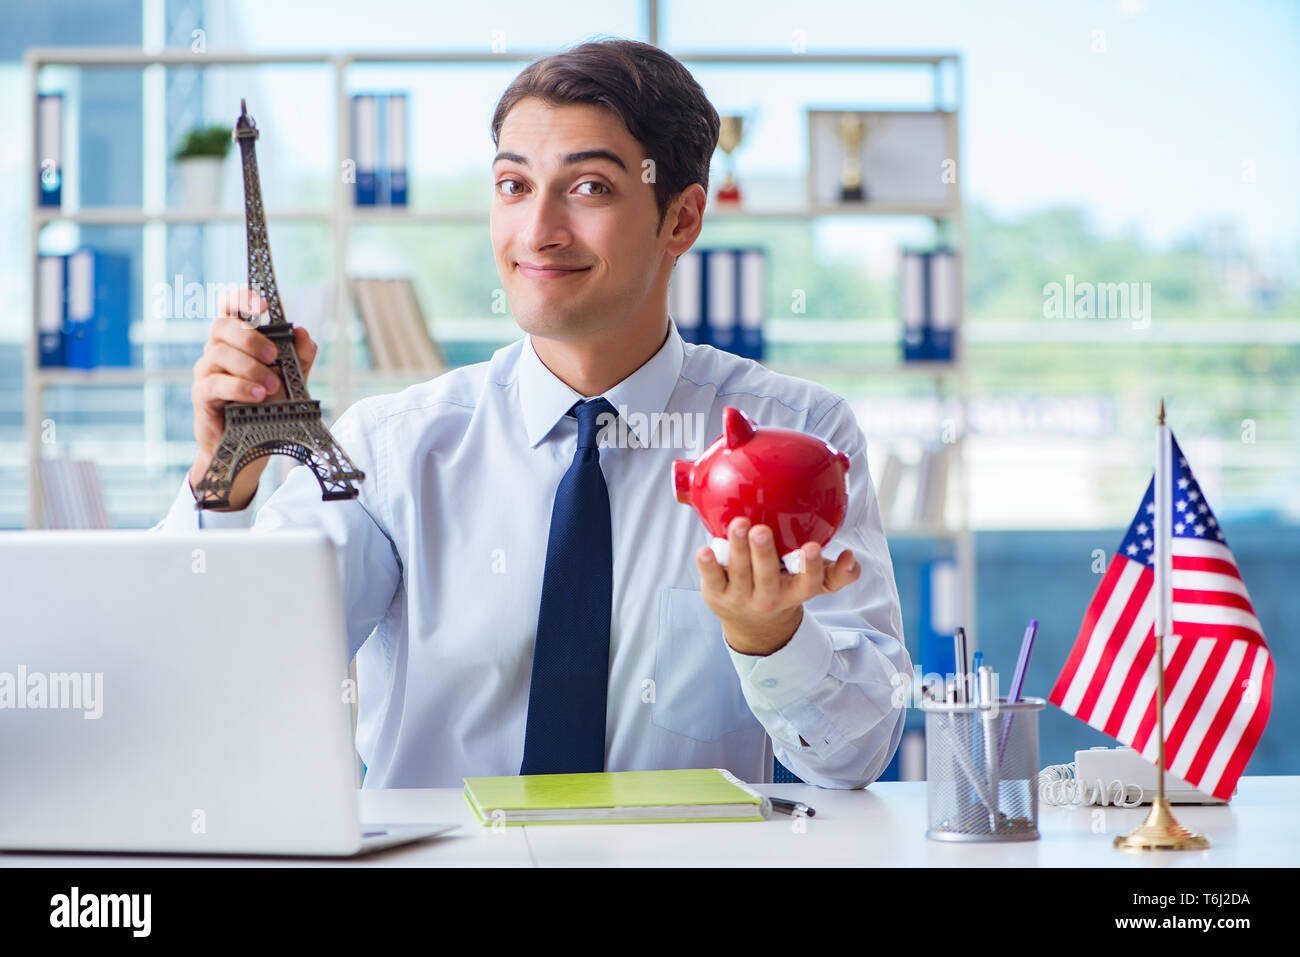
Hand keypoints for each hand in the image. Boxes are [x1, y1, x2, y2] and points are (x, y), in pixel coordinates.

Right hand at [188, 288, 317, 507]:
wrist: (253, 442)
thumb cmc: (269, 403)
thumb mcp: (293, 378)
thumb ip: (300, 355)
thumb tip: (302, 331)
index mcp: (238, 339)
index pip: (229, 306)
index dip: (241, 299)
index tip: (262, 307)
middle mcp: (218, 349)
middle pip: (222, 326)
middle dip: (250, 338)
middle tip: (274, 356)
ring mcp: (207, 371)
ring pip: (219, 354)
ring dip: (250, 368)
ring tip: (273, 387)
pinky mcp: (202, 395)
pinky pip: (214, 384)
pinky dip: (239, 387)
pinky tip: (258, 395)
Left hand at [696, 516, 860, 655]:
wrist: (753, 623)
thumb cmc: (786, 589)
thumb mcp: (814, 586)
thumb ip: (838, 573)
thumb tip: (853, 559)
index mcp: (795, 592)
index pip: (808, 582)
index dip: (812, 567)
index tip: (813, 547)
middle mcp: (768, 597)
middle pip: (766, 576)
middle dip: (763, 552)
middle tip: (761, 530)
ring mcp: (741, 596)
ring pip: (739, 572)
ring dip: (737, 548)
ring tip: (738, 525)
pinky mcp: (717, 594)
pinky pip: (712, 579)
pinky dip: (707, 565)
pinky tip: (705, 550)